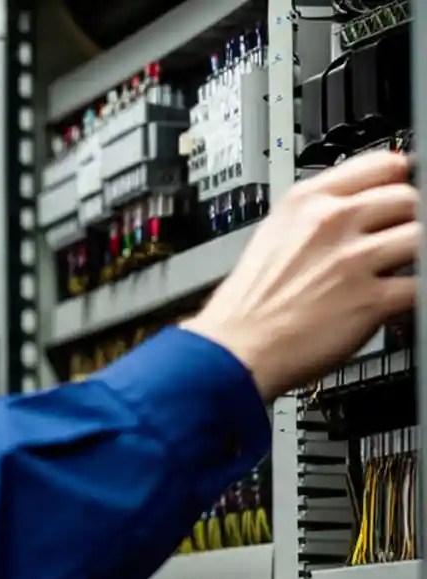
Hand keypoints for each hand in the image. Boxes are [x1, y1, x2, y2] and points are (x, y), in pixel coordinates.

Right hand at [182, 150, 418, 399]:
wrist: (234, 349)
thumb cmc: (247, 303)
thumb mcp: (272, 235)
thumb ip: (315, 216)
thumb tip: (355, 209)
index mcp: (305, 202)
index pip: (381, 164)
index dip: (397, 181)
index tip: (397, 194)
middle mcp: (331, 223)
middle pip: (408, 198)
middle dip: (408, 221)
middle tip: (393, 242)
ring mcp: (353, 260)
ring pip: (422, 236)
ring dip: (414, 256)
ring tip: (393, 272)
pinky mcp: (370, 300)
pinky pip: (420, 284)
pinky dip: (414, 293)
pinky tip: (395, 300)